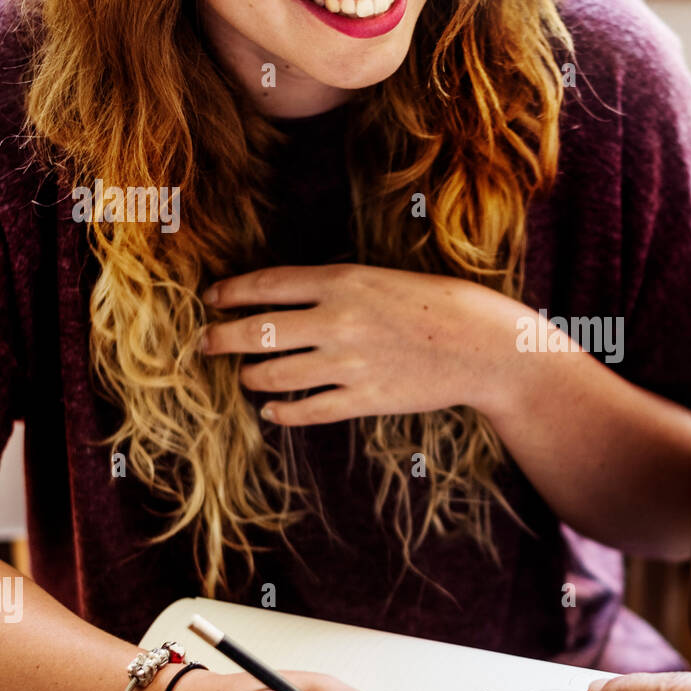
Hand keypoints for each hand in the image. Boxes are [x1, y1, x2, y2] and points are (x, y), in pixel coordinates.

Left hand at [200, 264, 502, 424]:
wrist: (486, 348)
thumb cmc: (442, 306)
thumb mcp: (385, 278)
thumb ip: (338, 289)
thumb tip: (289, 303)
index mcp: (343, 281)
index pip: (266, 285)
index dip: (231, 292)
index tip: (211, 298)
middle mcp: (337, 321)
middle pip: (255, 331)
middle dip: (220, 338)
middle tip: (204, 343)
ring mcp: (348, 363)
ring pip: (272, 375)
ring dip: (250, 376)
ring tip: (245, 376)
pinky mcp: (364, 399)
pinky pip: (305, 410)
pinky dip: (280, 411)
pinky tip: (272, 410)